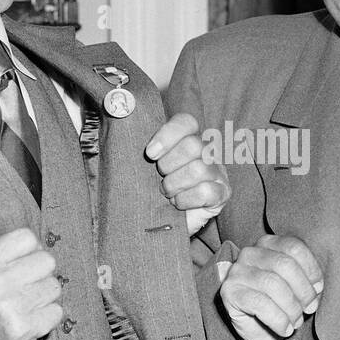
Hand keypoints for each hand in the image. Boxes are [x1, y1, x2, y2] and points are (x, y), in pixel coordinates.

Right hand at [0, 228, 63, 339]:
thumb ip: (3, 257)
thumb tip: (40, 246)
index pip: (26, 238)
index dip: (31, 251)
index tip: (25, 265)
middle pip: (47, 260)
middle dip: (42, 276)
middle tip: (28, 291)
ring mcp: (9, 307)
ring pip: (55, 287)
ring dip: (46, 299)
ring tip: (27, 309)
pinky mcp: (24, 329)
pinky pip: (56, 311)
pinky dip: (48, 319)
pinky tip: (30, 324)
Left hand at [146, 113, 229, 235]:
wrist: (162, 225)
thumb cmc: (152, 192)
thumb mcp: (144, 167)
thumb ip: (140, 145)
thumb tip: (116, 113)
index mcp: (188, 139)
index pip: (187, 122)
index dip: (168, 135)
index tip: (150, 154)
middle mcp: (207, 152)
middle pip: (193, 145)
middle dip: (169, 165)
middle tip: (160, 178)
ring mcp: (218, 172)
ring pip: (198, 169)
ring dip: (175, 184)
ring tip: (167, 193)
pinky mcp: (222, 193)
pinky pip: (206, 191)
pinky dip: (186, 200)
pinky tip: (178, 204)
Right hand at [218, 235, 323, 339]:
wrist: (260, 333)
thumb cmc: (281, 306)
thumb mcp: (299, 289)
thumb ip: (308, 281)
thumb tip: (316, 286)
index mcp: (268, 244)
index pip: (294, 248)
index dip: (311, 269)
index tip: (318, 288)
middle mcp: (250, 253)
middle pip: (284, 264)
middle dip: (303, 290)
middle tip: (310, 308)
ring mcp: (237, 272)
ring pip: (273, 284)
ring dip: (291, 308)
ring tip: (296, 321)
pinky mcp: (229, 292)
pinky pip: (260, 304)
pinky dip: (278, 320)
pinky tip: (285, 329)